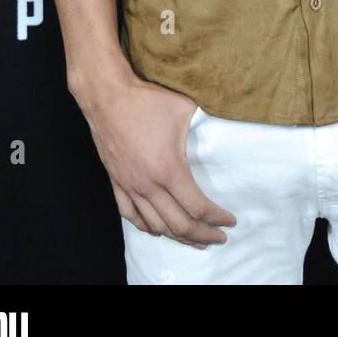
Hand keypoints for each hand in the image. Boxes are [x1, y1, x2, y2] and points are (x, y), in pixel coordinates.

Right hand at [78, 75, 237, 246]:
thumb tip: (227, 130)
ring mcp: (130, 186)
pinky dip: (147, 227)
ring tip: (195, 240)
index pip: (197, 207)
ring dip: (178, 237)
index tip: (230, 221)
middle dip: (203, 235)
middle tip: (219, 238)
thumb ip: (207, 124)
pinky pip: (131, 216)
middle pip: (179, 225)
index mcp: (168, 169)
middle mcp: (148, 185)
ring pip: (155, 226)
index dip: (217, 218)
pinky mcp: (116, 182)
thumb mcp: (185, 109)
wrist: (107, 96)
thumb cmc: (146, 101)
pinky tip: (158, 229)